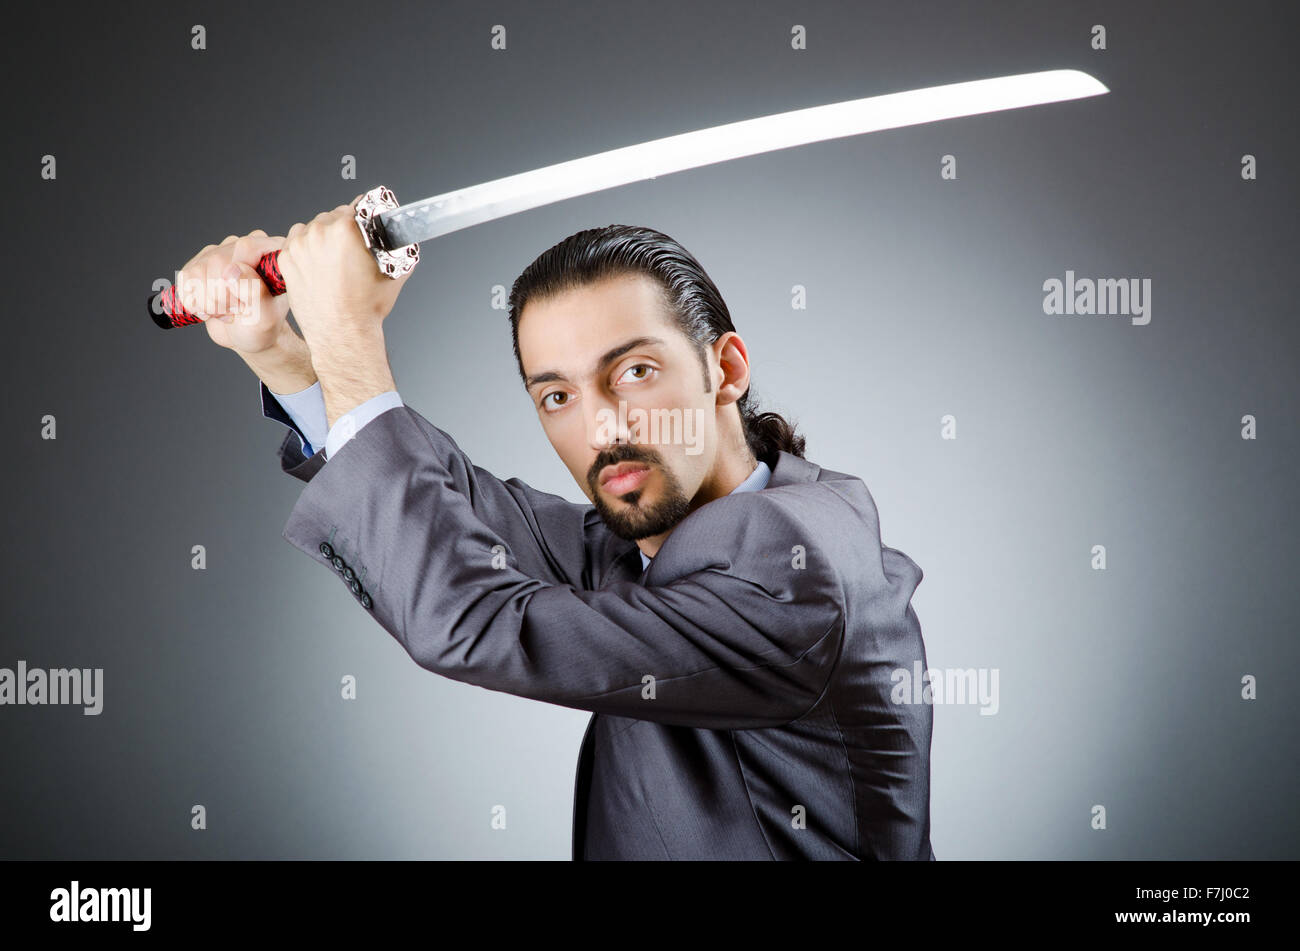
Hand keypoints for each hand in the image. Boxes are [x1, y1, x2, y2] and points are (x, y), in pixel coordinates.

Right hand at [176, 230, 291, 353]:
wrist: (245, 335)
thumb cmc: (261, 326)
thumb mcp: (265, 317)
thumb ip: (254, 292)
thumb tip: (233, 270)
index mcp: (270, 251)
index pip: (246, 247)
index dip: (237, 275)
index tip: (243, 302)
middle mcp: (244, 246)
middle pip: (218, 260)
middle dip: (222, 296)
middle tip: (237, 310)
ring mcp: (219, 251)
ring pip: (198, 271)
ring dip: (208, 302)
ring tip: (227, 309)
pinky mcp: (198, 263)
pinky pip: (185, 278)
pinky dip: (194, 302)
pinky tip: (212, 307)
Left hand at [277, 195, 412, 353]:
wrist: (342, 333)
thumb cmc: (366, 307)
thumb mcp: (394, 270)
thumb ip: (396, 244)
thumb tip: (399, 234)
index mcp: (346, 229)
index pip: (355, 206)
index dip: (363, 216)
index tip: (363, 224)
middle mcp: (319, 233)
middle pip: (332, 216)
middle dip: (342, 230)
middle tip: (350, 252)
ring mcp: (299, 246)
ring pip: (312, 228)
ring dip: (322, 238)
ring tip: (333, 261)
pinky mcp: (286, 259)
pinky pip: (296, 242)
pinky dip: (305, 250)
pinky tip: (318, 267)